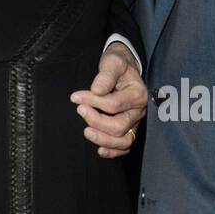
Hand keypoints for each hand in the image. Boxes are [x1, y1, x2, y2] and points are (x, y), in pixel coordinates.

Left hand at [71, 41, 147, 157]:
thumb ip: (106, 75)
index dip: (93, 102)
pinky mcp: (129, 129)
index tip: (76, 97)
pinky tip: (99, 149)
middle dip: (97, 121)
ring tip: (87, 132)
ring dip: (104, 140)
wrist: (124, 68)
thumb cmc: (118, 65)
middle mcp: (138, 111)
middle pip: (119, 126)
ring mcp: (135, 122)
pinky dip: (113, 152)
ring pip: (124, 141)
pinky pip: (125, 147)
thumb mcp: (113, 62)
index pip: (114, 104)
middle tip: (80, 110)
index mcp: (137, 94)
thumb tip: (96, 90)